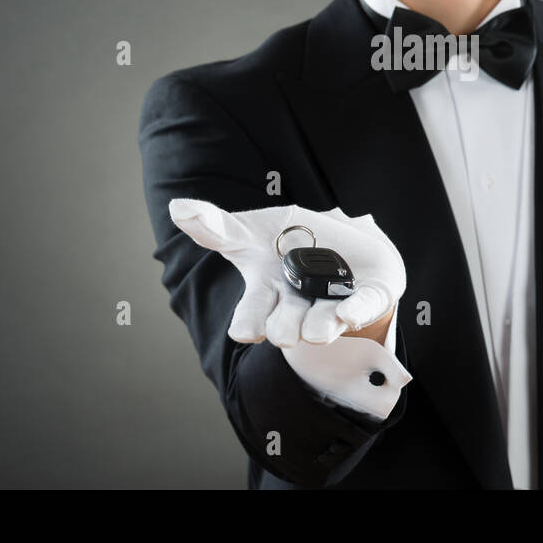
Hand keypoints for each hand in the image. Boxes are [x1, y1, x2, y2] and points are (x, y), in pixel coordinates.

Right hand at [167, 198, 406, 347]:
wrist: (347, 245)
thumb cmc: (293, 242)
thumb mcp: (254, 230)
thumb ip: (218, 227)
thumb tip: (176, 207)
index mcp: (268, 293)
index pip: (253, 314)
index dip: (249, 322)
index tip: (245, 332)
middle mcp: (299, 308)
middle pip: (287, 324)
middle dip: (284, 328)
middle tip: (283, 334)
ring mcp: (333, 305)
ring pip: (322, 323)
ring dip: (319, 327)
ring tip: (317, 332)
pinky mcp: (366, 298)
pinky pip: (363, 307)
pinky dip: (354, 310)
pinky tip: (347, 314)